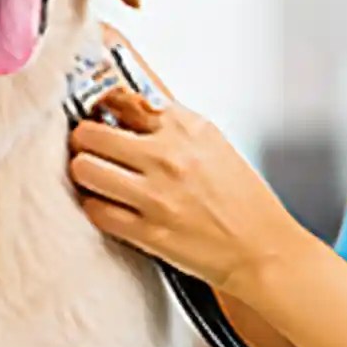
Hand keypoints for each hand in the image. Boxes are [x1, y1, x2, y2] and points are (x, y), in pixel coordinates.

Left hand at [67, 35, 307, 298]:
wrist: (261, 247)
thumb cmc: (242, 199)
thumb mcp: (212, 143)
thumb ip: (171, 125)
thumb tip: (127, 111)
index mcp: (186, 127)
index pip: (121, 99)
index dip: (102, 106)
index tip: (98, 112)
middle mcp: (168, 155)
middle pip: (92, 133)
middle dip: (84, 140)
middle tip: (87, 145)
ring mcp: (155, 194)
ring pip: (85, 169)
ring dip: (84, 172)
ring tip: (94, 174)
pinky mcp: (148, 230)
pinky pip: (96, 210)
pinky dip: (96, 206)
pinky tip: (108, 204)